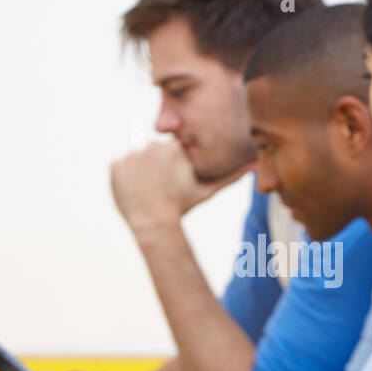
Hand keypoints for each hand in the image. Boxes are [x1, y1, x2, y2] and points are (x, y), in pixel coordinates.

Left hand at [110, 140, 252, 231]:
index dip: (172, 167)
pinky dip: (125, 179)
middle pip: (153, 153)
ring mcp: (132, 155)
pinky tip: (135, 191)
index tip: (173, 181)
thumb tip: (256, 167)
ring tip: (148, 190)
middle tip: (161, 188)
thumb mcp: (208, 190)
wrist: (154, 224)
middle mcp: (153, 146)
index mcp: (174, 148)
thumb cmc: (183, 207)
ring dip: (141, 173)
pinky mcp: (115, 165)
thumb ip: (231, 176)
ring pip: (137, 161)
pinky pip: (120, 169)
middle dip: (156, 168)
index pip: (171, 150)